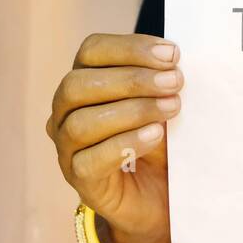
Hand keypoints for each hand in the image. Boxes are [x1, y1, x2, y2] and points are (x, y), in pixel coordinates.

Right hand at [47, 33, 183, 242]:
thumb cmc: (160, 140)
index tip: (172, 54)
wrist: (161, 195)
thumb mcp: (164, 103)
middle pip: (78, 84)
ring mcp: (67, 147)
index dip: (130, 47)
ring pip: (81, 122)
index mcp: (86, 80)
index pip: (92, 51)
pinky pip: (90, 160)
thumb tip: (176, 63)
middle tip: (175, 82)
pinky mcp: (79, 179)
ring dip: (132, 110)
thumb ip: (164, 81)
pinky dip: (125, 144)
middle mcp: (66, 111)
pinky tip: (154, 135)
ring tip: (171, 107)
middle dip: (132, 79)